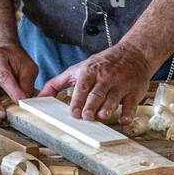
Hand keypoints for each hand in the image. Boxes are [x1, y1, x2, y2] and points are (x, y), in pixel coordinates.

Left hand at [38, 42, 154, 121]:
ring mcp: (121, 85)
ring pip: (113, 99)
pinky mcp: (134, 92)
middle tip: (86, 117)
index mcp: (90, 72)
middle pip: (97, 94)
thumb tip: (39, 97)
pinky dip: (127, 113)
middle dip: (91, 105)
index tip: (73, 113)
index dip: (78, 100)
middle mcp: (105, 78)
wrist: (133, 54)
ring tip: (101, 117)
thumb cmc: (101, 64)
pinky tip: (123, 120)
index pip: (82, 86)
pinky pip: (131, 104)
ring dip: (107, 109)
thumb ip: (57, 83)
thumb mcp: (78, 69)